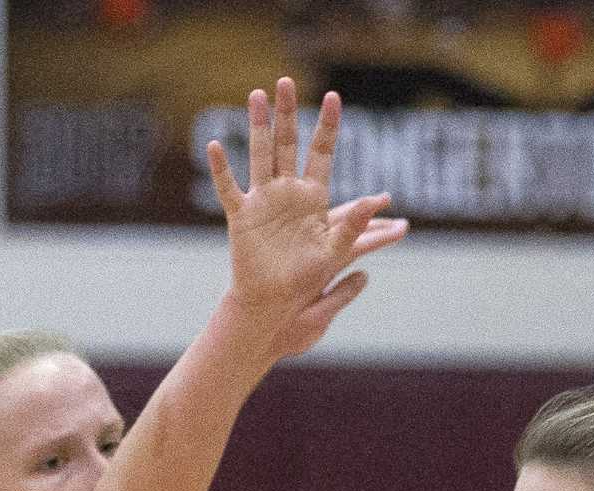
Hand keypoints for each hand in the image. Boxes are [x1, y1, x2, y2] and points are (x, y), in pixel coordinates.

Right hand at [206, 78, 408, 360]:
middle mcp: (288, 194)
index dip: (328, 127)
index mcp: (314, 199)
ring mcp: (263, 203)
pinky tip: (214, 146)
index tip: (335, 97)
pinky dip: (221, 169)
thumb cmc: (308, 285)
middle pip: (287, 144)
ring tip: (255, 96)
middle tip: (286, 80)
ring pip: (258, 155)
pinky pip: (229, 189)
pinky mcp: (241, 218)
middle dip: (287, 113)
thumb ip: (355, 228)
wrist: (277, 308)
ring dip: (256, 126)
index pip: (322, 153)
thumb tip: (379, 199)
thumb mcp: (336, 255)